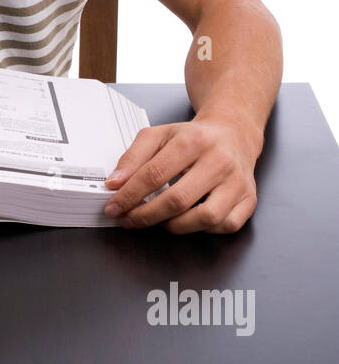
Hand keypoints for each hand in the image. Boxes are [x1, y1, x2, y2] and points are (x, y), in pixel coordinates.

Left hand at [103, 114, 261, 233]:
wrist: (233, 133)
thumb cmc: (193, 138)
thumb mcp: (158, 136)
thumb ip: (132, 157)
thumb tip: (115, 184)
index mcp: (193, 141)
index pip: (154, 174)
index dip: (129, 195)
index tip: (114, 207)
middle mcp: (219, 161)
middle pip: (178, 200)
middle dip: (147, 216)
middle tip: (130, 220)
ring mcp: (237, 182)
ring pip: (205, 218)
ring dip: (175, 226)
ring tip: (160, 220)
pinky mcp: (249, 199)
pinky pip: (226, 225)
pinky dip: (204, 229)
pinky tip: (189, 219)